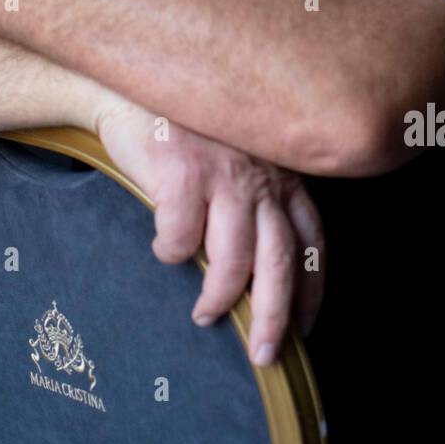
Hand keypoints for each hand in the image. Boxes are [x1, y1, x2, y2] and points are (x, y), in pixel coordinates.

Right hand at [95, 98, 324, 366]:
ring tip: (205, 315)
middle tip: (263, 356)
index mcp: (281, 175)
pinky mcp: (184, 172)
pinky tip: (164, 251)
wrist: (133, 88)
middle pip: (279, 261)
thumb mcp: (236, 158)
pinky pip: (181, 238)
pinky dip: (171, 255)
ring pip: (233, 258)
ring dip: (218, 298)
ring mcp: (223, 173)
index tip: (306, 329)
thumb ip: (254, 201)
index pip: (311, 241)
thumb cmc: (184, 130)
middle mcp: (260, 175)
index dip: (311, 290)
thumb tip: (254, 274)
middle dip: (272, 317)